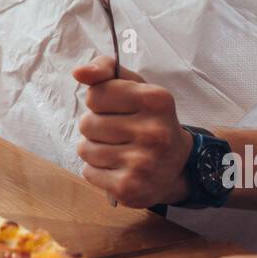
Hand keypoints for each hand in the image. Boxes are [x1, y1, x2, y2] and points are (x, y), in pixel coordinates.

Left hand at [71, 55, 190, 207]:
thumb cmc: (150, 119)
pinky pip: (88, 171)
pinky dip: (96, 170)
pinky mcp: (128, 187)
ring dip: (94, 148)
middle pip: (87, 123)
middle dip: (95, 126)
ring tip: (117, 149)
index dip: (99, 101)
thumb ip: (107, 69)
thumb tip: (79, 72)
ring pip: (85, 149)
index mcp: (155, 100)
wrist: (177, 166)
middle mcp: (153, 132)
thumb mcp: (136, 87)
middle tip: (117, 132)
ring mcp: (142, 163)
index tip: (116, 108)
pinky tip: (117, 167)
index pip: (95, 94)